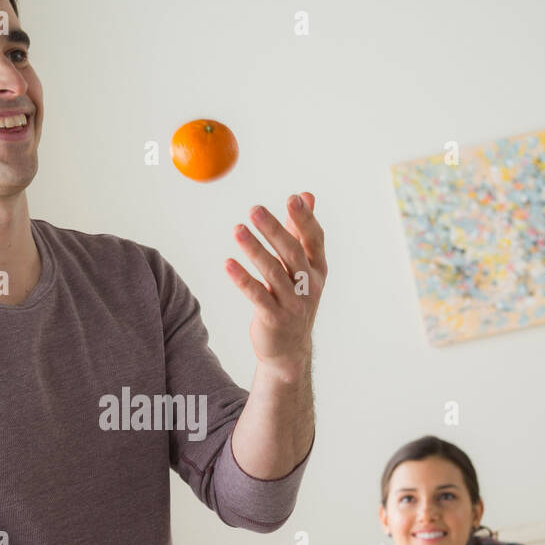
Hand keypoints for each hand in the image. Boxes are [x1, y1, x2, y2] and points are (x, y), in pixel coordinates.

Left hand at [225, 191, 326, 386]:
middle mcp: (308, 286)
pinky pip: (257, 295)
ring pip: (273, 272)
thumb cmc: (293, 300)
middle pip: (292, 253)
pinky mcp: (273, 318)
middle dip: (274, 230)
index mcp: (317, 270)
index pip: (314, 240)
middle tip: (255, 210)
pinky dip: (242, 279)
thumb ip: (301, 231)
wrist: (289, 349)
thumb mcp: (302, 267)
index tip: (293, 198)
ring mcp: (292, 304)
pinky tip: (228, 263)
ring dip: (254, 250)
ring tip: (238, 230)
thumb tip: (306, 195)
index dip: (305, 219)